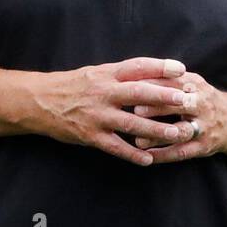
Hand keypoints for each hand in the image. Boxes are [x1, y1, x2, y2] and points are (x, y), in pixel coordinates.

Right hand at [33, 57, 200, 165]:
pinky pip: (115, 146)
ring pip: (132, 122)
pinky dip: (132, 154)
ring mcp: (97, 115)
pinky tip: (148, 160)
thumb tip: (153, 73)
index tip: (182, 69)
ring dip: (156, 129)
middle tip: (187, 100)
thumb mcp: (96, 73)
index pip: (137, 66)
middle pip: (139, 92)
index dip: (160, 67)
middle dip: (165, 96)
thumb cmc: (73, 86)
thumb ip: (122, 75)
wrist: (39, 101)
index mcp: (106, 74)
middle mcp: (103, 92)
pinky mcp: (90, 135)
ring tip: (177, 133)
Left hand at [130, 71, 226, 163]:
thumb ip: (166, 79)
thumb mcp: (190, 84)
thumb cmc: (200, 99)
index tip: (134, 86)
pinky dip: (164, 155)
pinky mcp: (204, 147)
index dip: (155, 83)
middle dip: (159, 107)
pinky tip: (147, 156)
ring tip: (138, 140)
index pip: (175, 81)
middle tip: (136, 110)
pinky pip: (182, 152)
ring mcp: (204, 127)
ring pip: (181, 131)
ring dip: (159, 136)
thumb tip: (132, 75)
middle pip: (181, 104)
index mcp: (196, 85)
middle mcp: (202, 104)